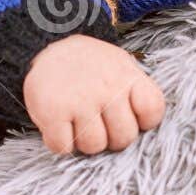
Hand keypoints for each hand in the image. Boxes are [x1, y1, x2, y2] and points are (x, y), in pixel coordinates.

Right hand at [24, 35, 164, 155]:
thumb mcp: (119, 65)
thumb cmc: (88, 66)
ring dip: (84, 141)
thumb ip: (135, 92)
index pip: (152, 110)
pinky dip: (60, 142)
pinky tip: (60, 125)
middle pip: (124, 138)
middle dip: (112, 138)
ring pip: (94, 146)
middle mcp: (107, 87)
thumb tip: (145, 127)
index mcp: (127, 75)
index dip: (143, 122)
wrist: (43, 46)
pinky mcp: (52, 112)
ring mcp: (80, 100)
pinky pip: (63, 147)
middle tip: (99, 124)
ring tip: (78, 122)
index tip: (129, 117)